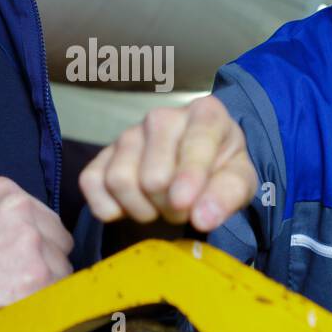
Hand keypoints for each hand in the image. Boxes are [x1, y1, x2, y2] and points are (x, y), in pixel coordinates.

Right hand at [0, 176, 72, 331]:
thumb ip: (12, 218)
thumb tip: (48, 234)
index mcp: (6, 191)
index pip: (48, 221)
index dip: (36, 245)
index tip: (12, 259)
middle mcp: (21, 209)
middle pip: (60, 243)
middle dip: (44, 262)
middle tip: (9, 276)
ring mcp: (30, 241)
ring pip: (62, 269)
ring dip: (43, 285)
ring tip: (7, 290)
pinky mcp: (35, 274)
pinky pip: (57, 291)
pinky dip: (40, 302)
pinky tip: (11, 301)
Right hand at [79, 96, 257, 232]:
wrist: (193, 167)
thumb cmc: (219, 169)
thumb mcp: (239, 180)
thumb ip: (228, 195)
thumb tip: (203, 217)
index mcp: (205, 114)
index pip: (195, 142)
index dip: (190, 176)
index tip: (186, 203)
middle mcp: (162, 117)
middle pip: (153, 176)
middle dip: (170, 206)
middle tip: (184, 208)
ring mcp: (128, 134)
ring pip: (119, 181)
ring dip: (142, 210)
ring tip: (161, 207)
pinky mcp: (102, 155)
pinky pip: (91, 184)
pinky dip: (109, 208)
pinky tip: (131, 207)